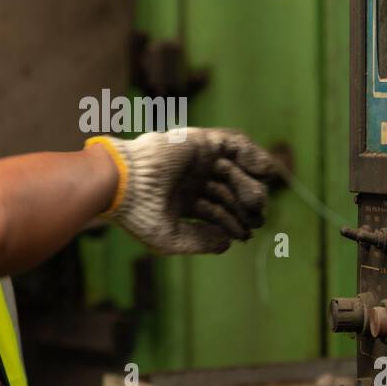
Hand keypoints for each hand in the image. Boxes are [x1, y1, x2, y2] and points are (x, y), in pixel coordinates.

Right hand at [94, 128, 277, 254]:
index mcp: (181, 199)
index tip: (245, 235)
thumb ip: (201, 241)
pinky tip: (265, 171)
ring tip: (256, 203)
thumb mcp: (171, 238)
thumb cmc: (139, 214)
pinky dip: (253, 155)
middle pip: (228, 190)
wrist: (121, 185)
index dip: (233, 223)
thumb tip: (228, 243)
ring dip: (249, 186)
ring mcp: (196, 159)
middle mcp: (190, 178)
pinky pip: (234, 144)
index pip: (215, 210)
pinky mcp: (201, 142)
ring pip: (233, 170)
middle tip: (257, 219)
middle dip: (245, 207)